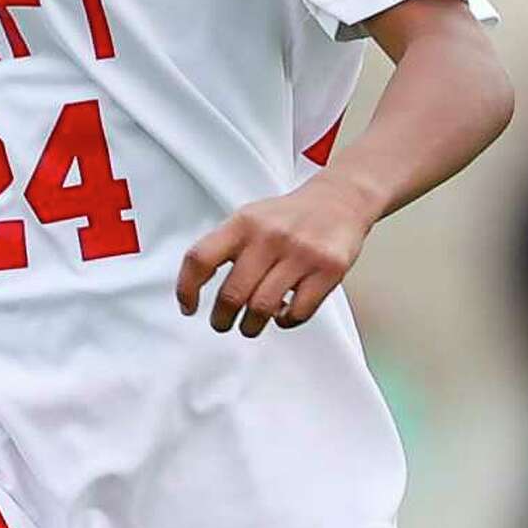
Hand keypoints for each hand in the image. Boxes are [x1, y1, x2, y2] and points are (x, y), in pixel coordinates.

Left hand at [176, 178, 372, 339]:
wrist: (340, 201)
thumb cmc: (289, 217)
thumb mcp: (250, 218)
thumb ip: (224, 247)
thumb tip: (193, 288)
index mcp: (243, 223)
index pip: (200, 259)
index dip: (187, 289)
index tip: (188, 307)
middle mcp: (270, 236)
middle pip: (232, 294)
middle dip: (221, 319)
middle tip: (222, 323)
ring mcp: (300, 253)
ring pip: (262, 308)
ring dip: (250, 326)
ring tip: (250, 325)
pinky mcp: (328, 270)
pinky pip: (297, 313)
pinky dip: (285, 322)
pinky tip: (283, 313)